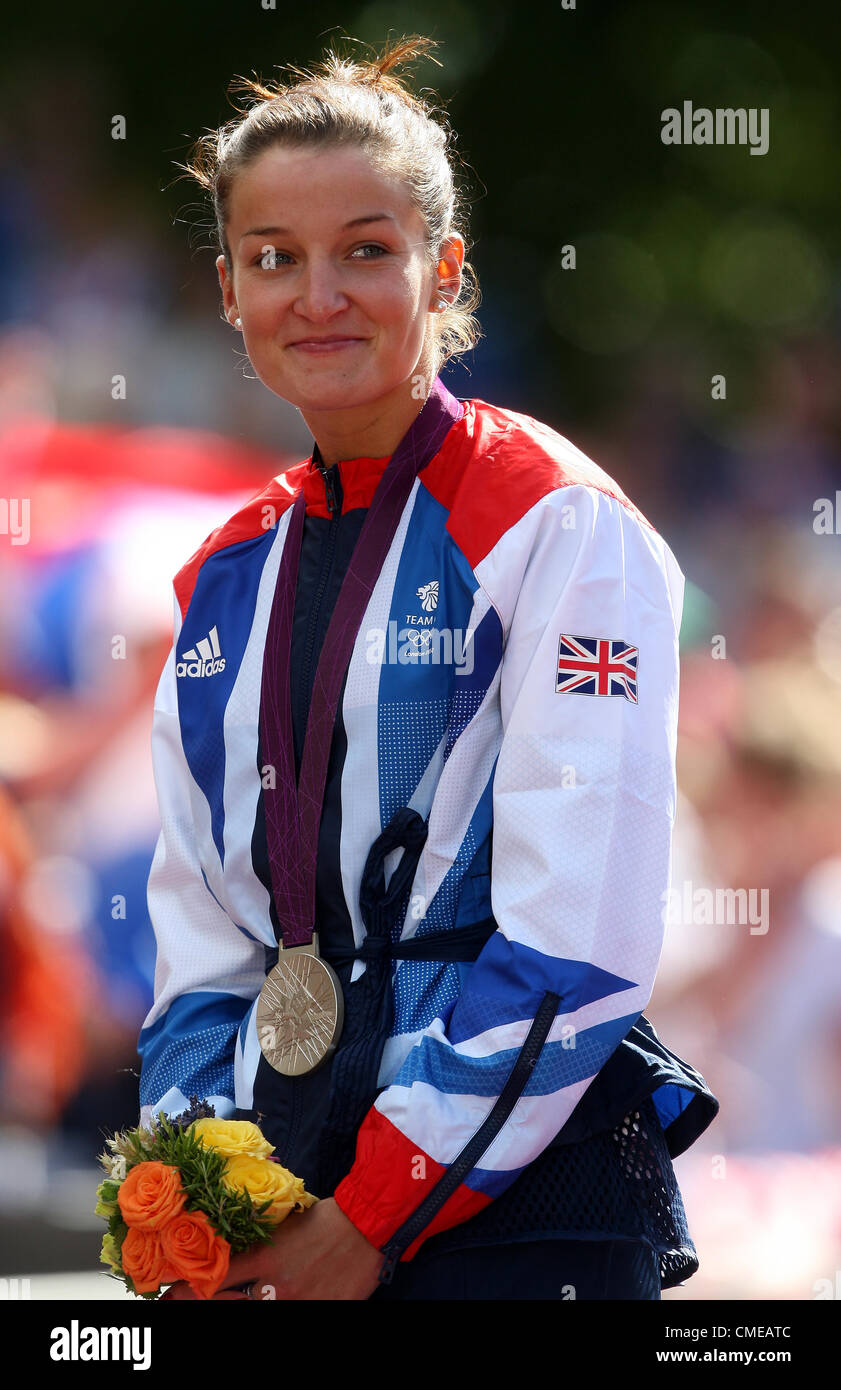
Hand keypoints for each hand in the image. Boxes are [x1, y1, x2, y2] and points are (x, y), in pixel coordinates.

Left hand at [161, 1197, 384, 1300]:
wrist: (367, 1226)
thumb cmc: (323, 1218)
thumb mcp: (282, 1225)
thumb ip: (256, 1243)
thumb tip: (225, 1253)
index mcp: (266, 1258)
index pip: (215, 1280)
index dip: (186, 1291)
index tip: (168, 1294)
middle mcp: (277, 1287)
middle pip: (228, 1307)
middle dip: (201, 1305)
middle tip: (178, 1304)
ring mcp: (300, 1304)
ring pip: (255, 1314)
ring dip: (239, 1309)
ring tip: (226, 1303)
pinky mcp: (323, 1313)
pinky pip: (292, 1318)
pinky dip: (277, 1309)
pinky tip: (273, 1304)